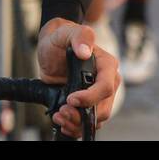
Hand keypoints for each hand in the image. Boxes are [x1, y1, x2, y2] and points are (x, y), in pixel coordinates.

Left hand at [37, 18, 119, 137]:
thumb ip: (79, 36)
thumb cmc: (61, 39)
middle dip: (82, 114)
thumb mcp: (65, 33)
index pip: (106, 87)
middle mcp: (107, 82)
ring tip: (59, 116)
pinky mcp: (89, 104)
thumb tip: (85, 52)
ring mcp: (99, 95)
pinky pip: (88, 122)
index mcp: (107, 65)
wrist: (51, 50)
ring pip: (97, 118)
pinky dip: (75, 126)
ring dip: (77, 122)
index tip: (71, 99)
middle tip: (63, 111)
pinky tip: (61, 119)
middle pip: (104, 108)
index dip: (90, 97)